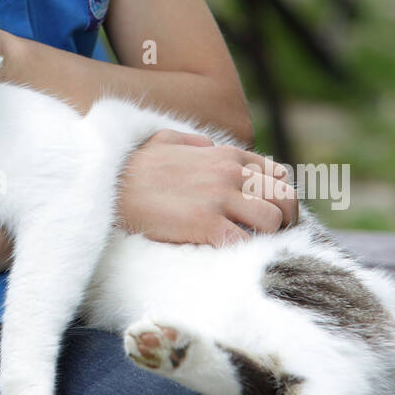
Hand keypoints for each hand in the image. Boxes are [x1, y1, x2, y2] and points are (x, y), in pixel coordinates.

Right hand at [117, 128, 297, 245]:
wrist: (108, 187)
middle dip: (285, 219)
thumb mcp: (163, 140)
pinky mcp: (206, 224)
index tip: (267, 213)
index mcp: (224, 154)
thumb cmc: (132, 168)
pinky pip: (245, 242)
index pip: (276, 173)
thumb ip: (191, 141)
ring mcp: (219, 198)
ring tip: (249, 246)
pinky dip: (243, 252)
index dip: (278, 196)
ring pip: (273, 220)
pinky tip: (229, 254)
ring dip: (266, 237)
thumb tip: (205, 144)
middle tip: (269, 237)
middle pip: (285, 197)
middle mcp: (228, 173)